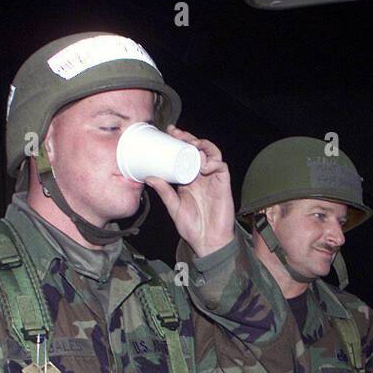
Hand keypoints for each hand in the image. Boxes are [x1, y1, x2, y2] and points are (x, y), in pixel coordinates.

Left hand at [145, 125, 233, 258]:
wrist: (208, 242)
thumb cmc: (192, 227)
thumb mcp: (173, 207)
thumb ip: (164, 192)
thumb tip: (149, 177)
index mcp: (189, 178)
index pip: (185, 154)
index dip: (180, 140)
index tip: (169, 131)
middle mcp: (202, 176)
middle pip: (199, 149)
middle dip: (189, 137)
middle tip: (177, 133)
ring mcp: (214, 179)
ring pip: (212, 153)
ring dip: (203, 146)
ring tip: (192, 145)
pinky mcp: (224, 184)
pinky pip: (221, 166)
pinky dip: (213, 161)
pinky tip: (203, 164)